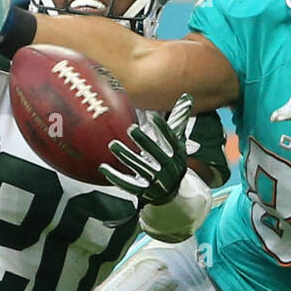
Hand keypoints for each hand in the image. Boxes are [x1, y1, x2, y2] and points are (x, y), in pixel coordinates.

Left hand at [98, 93, 193, 208]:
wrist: (171, 194)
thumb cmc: (171, 161)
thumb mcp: (178, 143)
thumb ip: (179, 121)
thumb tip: (187, 95)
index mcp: (179, 155)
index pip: (172, 140)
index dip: (163, 129)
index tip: (152, 117)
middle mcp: (171, 169)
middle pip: (157, 154)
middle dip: (145, 141)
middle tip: (131, 128)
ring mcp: (158, 183)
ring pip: (141, 169)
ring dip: (127, 156)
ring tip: (113, 144)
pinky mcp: (145, 193)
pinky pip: (129, 185)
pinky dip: (116, 177)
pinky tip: (103, 168)